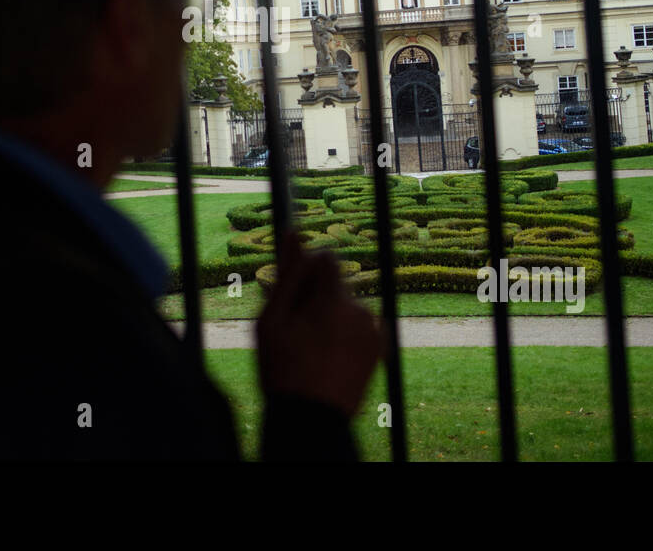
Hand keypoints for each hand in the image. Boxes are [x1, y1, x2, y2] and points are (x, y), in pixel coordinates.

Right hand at [255, 232, 382, 417]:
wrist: (311, 421)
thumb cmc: (283, 369)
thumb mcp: (272, 319)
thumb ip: (287, 273)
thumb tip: (293, 232)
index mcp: (334, 301)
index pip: (328, 259)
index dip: (308, 269)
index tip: (295, 290)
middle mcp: (361, 310)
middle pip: (338, 284)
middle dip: (319, 295)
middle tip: (298, 328)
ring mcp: (374, 330)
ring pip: (349, 305)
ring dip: (333, 315)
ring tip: (313, 347)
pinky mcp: (380, 346)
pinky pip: (361, 324)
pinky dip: (347, 331)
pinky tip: (330, 354)